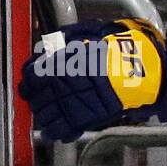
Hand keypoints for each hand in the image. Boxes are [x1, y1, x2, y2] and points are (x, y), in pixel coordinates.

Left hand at [19, 18, 164, 142]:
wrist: (137, 68)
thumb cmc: (117, 48)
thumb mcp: (88, 32)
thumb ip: (66, 40)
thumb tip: (52, 47)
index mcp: (57, 62)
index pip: (31, 74)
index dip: (29, 80)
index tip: (30, 83)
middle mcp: (58, 83)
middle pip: (36, 97)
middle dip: (37, 100)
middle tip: (40, 101)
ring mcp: (70, 102)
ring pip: (46, 114)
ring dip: (45, 116)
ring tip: (48, 118)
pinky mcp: (84, 118)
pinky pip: (63, 129)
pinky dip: (58, 132)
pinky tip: (57, 134)